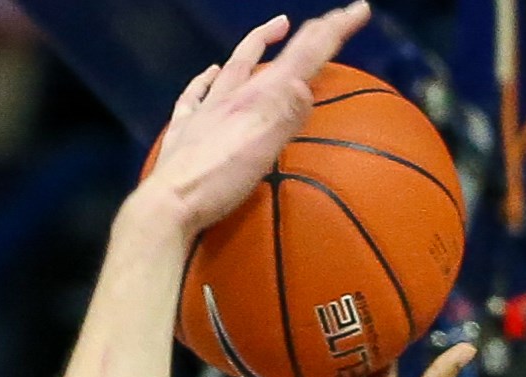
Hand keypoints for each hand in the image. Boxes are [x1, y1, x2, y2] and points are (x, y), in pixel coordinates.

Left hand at [139, 2, 370, 233]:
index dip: (332, 31)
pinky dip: (204, 79)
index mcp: (257, 99)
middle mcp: (231, 97)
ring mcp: (205, 111)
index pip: (302, 56)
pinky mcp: (184, 131)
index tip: (358, 9)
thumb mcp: (263, 150)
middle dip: (304, 35)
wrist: (167, 207)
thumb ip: (287, 114)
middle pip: (272, 56)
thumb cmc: (218, 182)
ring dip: (257, 44)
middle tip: (327, 20)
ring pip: (233, 65)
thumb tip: (306, 84)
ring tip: (275, 27)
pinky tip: (209, 72)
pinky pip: (194, 95)